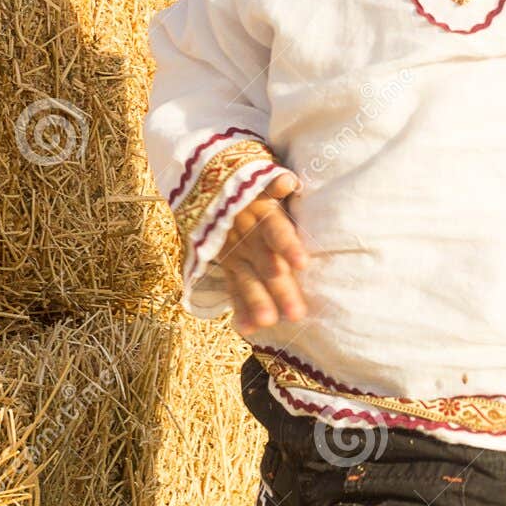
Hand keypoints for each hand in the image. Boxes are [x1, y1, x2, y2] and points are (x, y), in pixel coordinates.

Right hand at [215, 170, 309, 336]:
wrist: (203, 181)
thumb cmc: (247, 183)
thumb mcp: (256, 176)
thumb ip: (272, 181)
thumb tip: (288, 181)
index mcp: (259, 211)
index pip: (275, 230)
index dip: (287, 246)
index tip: (302, 265)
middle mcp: (244, 233)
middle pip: (264, 263)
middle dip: (279, 288)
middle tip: (296, 313)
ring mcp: (232, 250)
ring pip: (246, 279)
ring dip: (256, 302)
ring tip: (268, 323)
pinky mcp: (224, 262)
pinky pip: (231, 286)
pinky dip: (238, 307)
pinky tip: (246, 328)